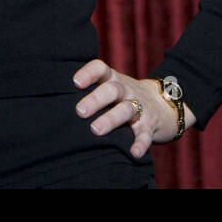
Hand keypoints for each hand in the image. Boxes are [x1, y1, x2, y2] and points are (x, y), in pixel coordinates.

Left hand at [73, 59, 197, 158]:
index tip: (75, 83)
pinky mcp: (150, 126)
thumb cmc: (127, 97)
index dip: (89, 73)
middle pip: (112, 90)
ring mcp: (140, 107)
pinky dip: (140, 144)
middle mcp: (126, 91)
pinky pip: (145, 134)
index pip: (101, 69)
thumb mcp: (113, 86)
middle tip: (80, 111)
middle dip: (96, 99)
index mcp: (114, 80)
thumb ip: (92, 89)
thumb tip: (56, 99)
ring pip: (126, 110)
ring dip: (111, 119)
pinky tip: (133, 152)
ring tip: (96, 130)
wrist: (165, 105)